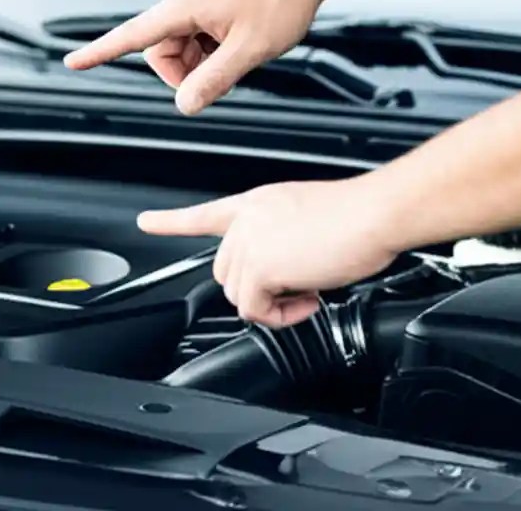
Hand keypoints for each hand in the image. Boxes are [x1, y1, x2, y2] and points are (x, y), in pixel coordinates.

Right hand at [63, 0, 329, 114]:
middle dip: (186, 72)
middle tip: (225, 75)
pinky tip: (238, 42)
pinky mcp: (207, 0)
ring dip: (202, 61)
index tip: (72, 62)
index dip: (100, 53)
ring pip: (180, 46)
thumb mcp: (250, 50)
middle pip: (161, 51)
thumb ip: (214, 80)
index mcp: (184, 6)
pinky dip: (212, 48)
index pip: (132, 36)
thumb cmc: (283, 0)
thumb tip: (183, 105)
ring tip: (238, 52)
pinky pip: (196, 35)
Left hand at [139, 178, 398, 326]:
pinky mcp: (260, 268)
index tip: (146, 222)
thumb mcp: (308, 220)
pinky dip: (280, 316)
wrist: (374, 212)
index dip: (172, 221)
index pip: (206, 214)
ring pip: (238, 295)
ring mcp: (249, 243)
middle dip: (258, 288)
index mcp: (257, 204)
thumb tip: (286, 274)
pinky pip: (254, 311)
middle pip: (226, 273)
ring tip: (309, 288)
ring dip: (273, 303)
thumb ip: (282, 241)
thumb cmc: (358, 215)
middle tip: (299, 286)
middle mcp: (247, 221)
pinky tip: (309, 298)